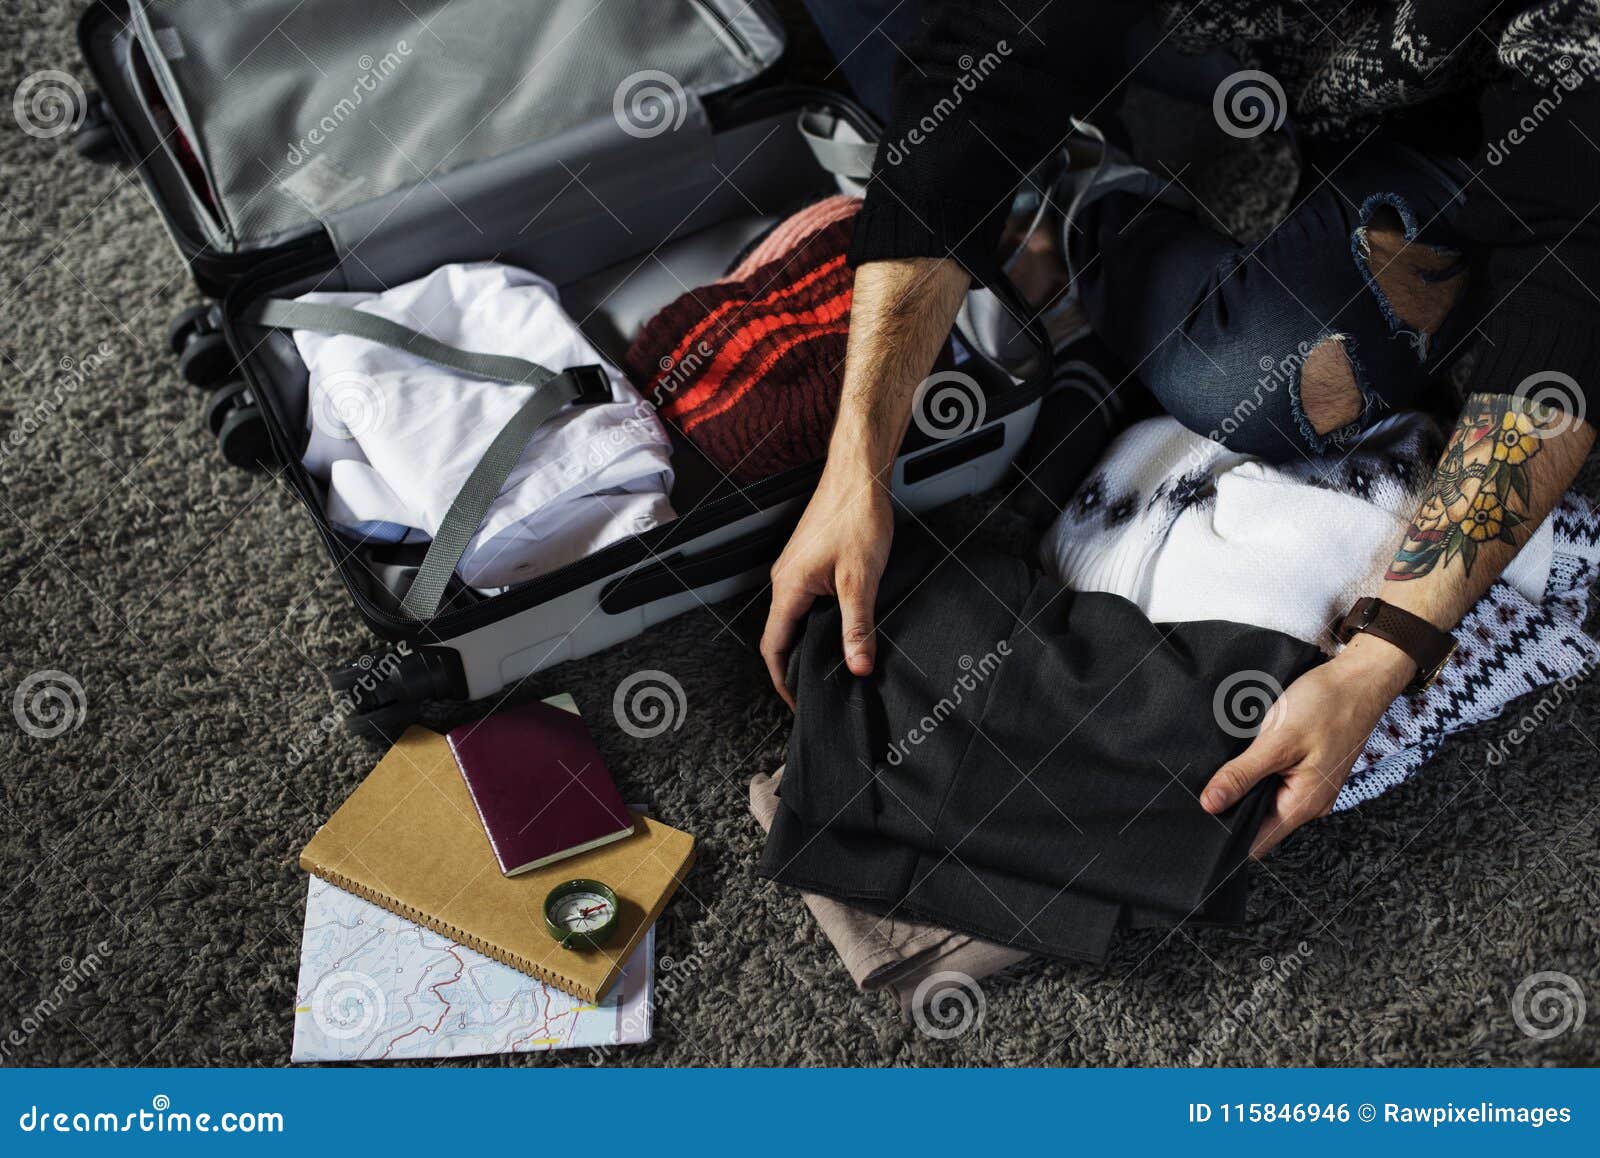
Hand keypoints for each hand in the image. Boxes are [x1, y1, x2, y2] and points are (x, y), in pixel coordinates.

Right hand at [759, 460, 893, 709]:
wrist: (859, 476)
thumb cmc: (856, 518)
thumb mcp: (860, 580)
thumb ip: (857, 626)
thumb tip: (857, 667)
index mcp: (788, 588)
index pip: (773, 647)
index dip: (783, 680)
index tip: (797, 703)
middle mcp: (783, 579)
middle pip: (778, 635)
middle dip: (794, 667)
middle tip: (816, 691)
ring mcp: (794, 569)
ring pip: (792, 618)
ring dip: (805, 643)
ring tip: (828, 666)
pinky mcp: (808, 560)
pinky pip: (803, 601)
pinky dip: (814, 622)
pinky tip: (837, 628)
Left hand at [1200, 635, 1413, 856]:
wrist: (1359, 679)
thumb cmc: (1326, 706)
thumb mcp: (1277, 741)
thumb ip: (1242, 776)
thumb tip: (1210, 804)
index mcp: (1303, 804)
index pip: (1257, 842)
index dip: (1227, 835)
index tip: (1198, 820)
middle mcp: (1309, 802)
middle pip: (1259, 821)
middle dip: (1231, 807)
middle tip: (1200, 788)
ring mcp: (1310, 786)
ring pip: (1266, 799)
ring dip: (1244, 786)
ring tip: (1220, 769)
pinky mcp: (1308, 769)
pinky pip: (1276, 781)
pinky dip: (1258, 771)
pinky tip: (1244, 756)